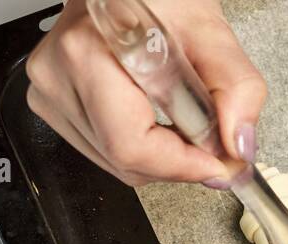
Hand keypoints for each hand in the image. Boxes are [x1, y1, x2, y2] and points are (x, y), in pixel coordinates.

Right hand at [26, 0, 265, 186]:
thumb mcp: (210, 33)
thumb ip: (237, 91)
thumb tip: (237, 146)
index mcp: (88, 54)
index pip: (131, 145)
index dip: (183, 165)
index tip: (221, 164)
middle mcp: (57, 76)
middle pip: (124, 161)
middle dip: (180, 164)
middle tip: (215, 145)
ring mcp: (50, 93)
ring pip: (117, 164)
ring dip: (164, 158)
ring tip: (186, 122)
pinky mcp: (54, 105)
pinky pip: (106, 153)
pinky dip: (145, 149)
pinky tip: (161, 122)